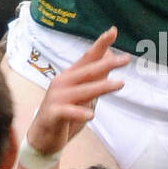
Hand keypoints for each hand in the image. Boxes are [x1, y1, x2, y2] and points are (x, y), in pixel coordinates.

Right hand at [24, 27, 130, 159]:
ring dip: (102, 86)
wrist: (42, 138)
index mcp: (70, 76)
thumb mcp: (84, 95)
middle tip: (125, 59)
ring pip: (82, 90)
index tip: (113, 31)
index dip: (100, 44)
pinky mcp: (52, 114)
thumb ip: (95, 79)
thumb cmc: (65, 114)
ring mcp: (56, 98)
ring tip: (120, 84)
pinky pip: (67, 112)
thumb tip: (111, 58)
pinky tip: (91, 116)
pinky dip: (79, 113)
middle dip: (107, 64)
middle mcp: (62, 83)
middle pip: (87, 71)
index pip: (88, 57)